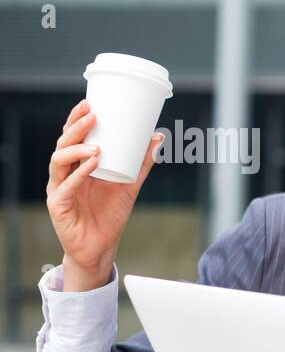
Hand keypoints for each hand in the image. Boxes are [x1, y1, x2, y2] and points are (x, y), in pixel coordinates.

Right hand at [46, 98, 164, 290]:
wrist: (100, 247)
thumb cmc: (110, 214)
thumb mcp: (130, 185)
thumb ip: (142, 163)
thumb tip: (158, 136)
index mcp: (77, 165)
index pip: (72, 137)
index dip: (77, 119)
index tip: (89, 103)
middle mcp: (64, 173)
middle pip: (63, 144)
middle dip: (75, 128)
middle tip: (91, 115)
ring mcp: (59, 188)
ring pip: (59, 161)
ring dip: (77, 150)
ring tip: (96, 146)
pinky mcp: (58, 205)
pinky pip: (66, 186)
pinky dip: (79, 174)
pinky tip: (91, 164)